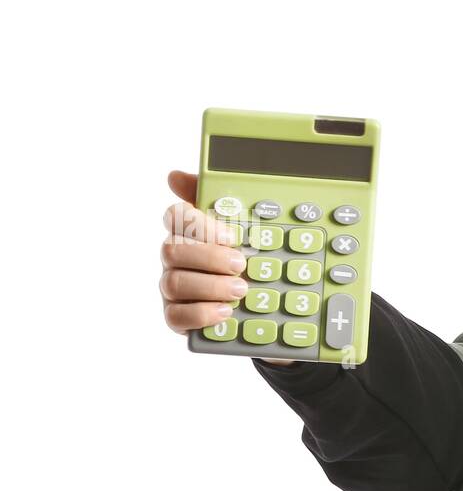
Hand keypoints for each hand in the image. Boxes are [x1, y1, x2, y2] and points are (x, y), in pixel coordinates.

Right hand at [159, 170, 296, 365]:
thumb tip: (176, 175)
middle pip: (171, 250)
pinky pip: (174, 316)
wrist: (262, 306)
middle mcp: (176, 257)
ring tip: (241, 290)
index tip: (230, 235)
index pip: (175, 216)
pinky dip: (201, 314)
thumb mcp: (246, 227)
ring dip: (210, 286)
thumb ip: (223, 200)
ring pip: (174, 282)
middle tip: (242, 264)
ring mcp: (173, 286)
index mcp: (190, 231)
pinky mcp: (177, 315)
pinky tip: (226, 312)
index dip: (199, 224)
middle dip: (209, 257)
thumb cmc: (247, 259)